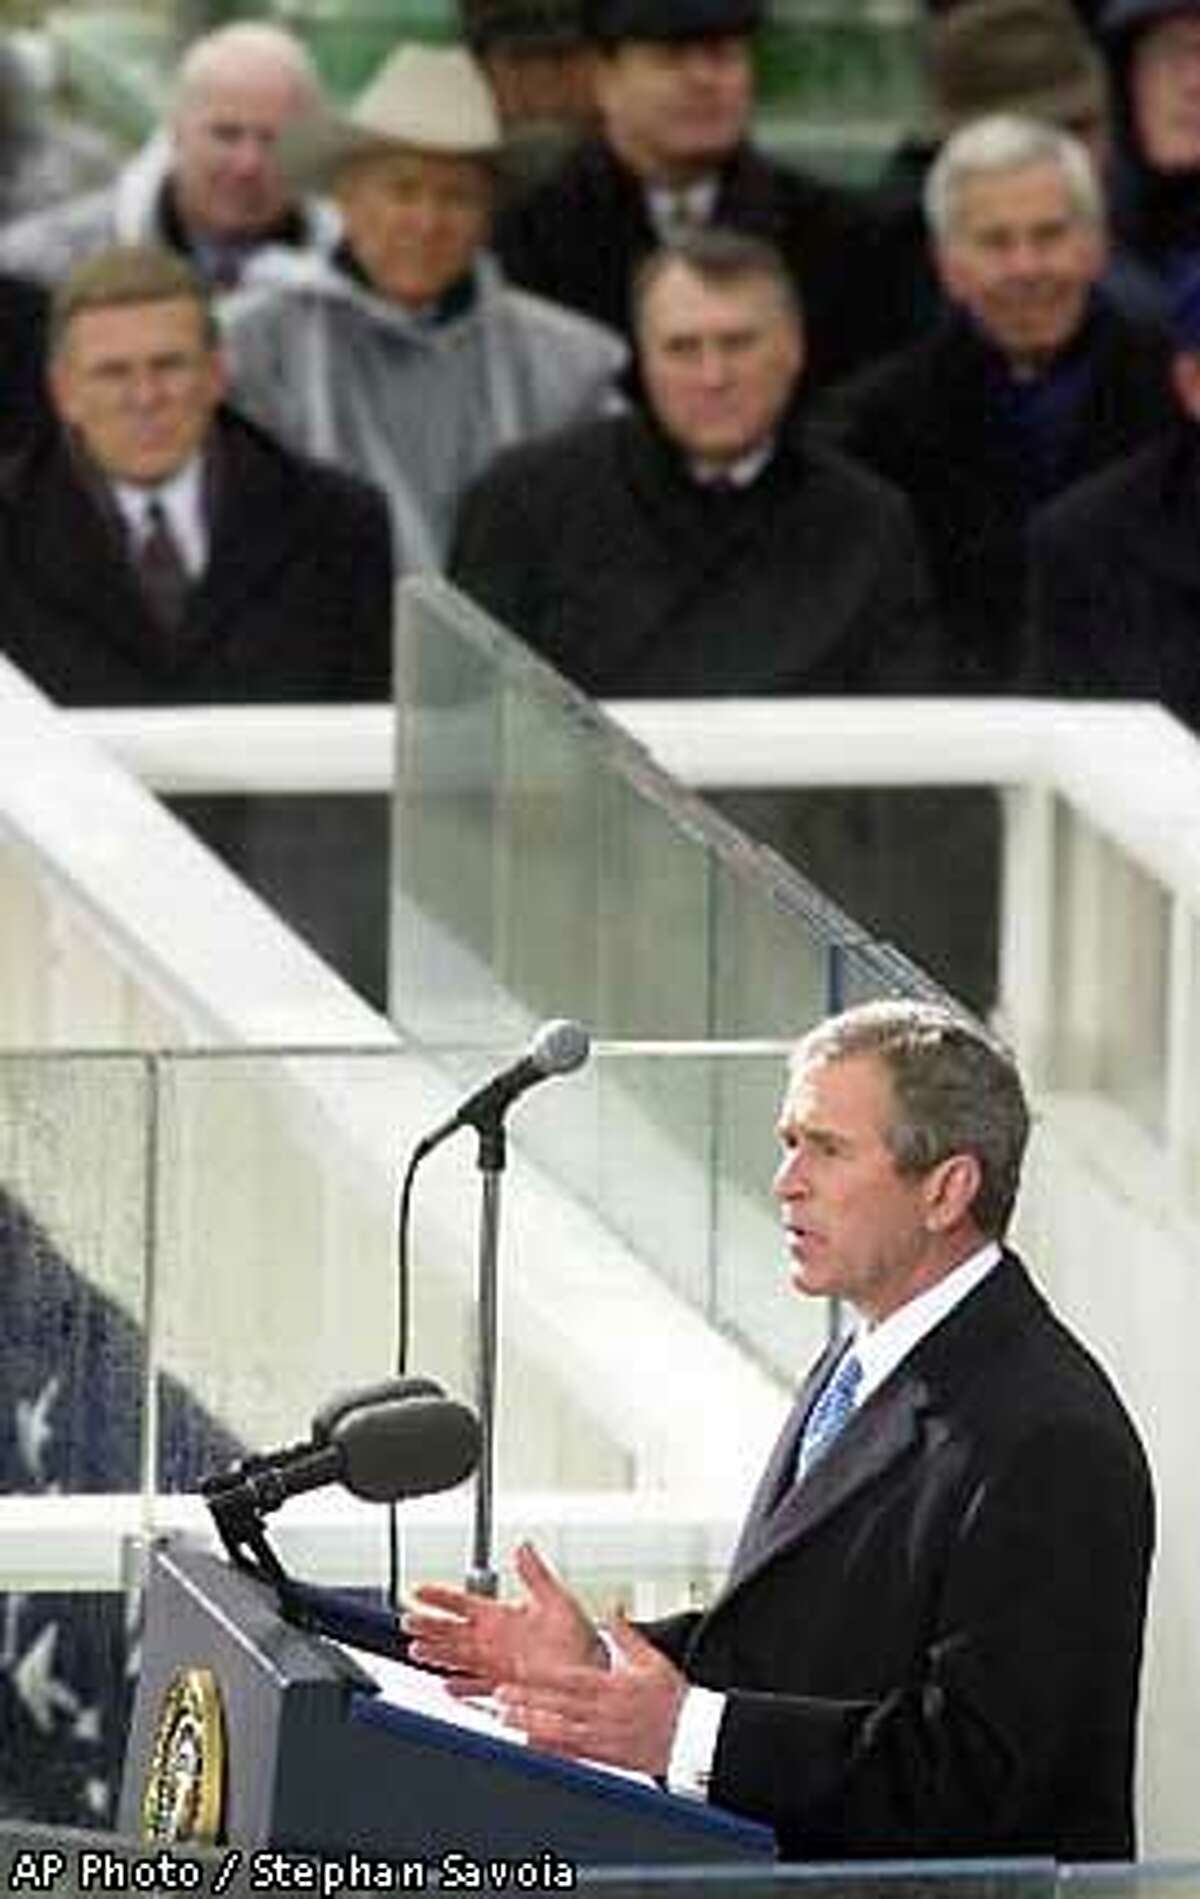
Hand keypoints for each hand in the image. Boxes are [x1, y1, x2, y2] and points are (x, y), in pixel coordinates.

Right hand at [403, 1540, 602, 1694]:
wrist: (592, 1673)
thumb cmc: (579, 1637)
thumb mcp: (558, 1599)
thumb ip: (536, 1574)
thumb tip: (523, 1545)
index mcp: (504, 1616)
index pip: (465, 1602)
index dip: (441, 1596)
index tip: (418, 1590)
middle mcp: (495, 1640)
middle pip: (453, 1631)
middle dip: (429, 1625)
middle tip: (407, 1620)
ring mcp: (497, 1665)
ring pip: (459, 1657)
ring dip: (438, 1654)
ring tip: (418, 1650)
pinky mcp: (505, 1687)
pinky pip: (477, 1686)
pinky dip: (463, 1686)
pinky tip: (447, 1685)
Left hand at [494, 1610, 687, 1777]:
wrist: (692, 1736)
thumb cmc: (673, 1698)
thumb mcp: (652, 1658)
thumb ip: (626, 1632)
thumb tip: (612, 1606)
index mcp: (613, 1686)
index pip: (571, 1678)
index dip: (543, 1675)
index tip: (520, 1668)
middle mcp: (604, 1713)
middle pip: (559, 1705)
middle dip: (528, 1700)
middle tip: (500, 1695)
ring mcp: (603, 1737)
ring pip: (561, 1731)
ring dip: (532, 1724)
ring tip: (507, 1719)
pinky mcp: (607, 1757)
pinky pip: (575, 1754)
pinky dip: (552, 1751)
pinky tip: (533, 1747)